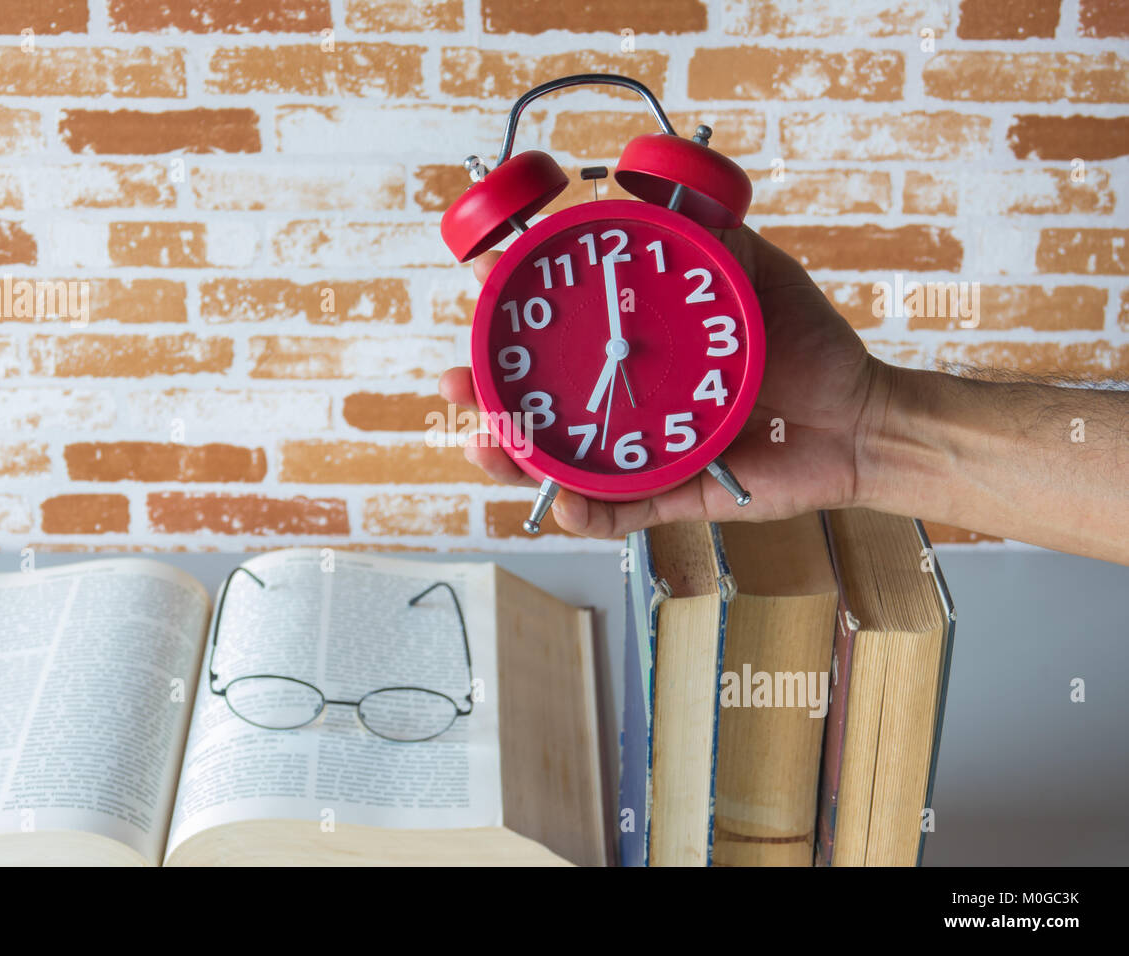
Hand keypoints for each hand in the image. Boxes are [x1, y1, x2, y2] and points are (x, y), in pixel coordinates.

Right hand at [439, 224, 887, 538]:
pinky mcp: (669, 498)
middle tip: (457, 382)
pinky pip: (617, 513)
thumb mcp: (756, 274)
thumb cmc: (810, 348)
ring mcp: (642, 452)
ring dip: (512, 458)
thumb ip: (708, 237)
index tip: (481, 278)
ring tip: (485, 442)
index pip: (560, 332)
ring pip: (559, 463)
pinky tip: (561, 500)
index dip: (513, 312)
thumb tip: (645, 188)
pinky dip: (584, 512)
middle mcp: (627, 401)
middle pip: (538, 404)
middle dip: (486, 396)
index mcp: (637, 349)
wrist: (859, 420)